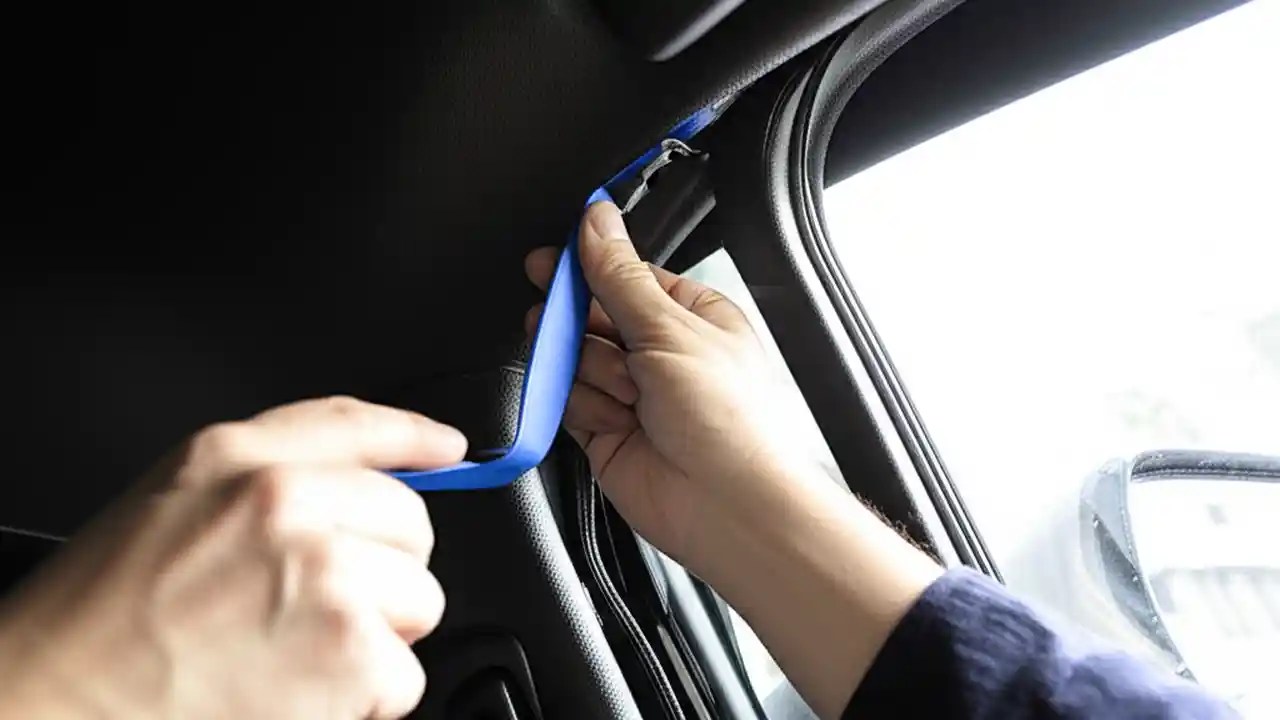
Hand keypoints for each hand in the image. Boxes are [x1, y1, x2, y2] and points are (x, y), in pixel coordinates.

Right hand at [0, 397, 463, 719]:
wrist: (51, 706)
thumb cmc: (101, 618)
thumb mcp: (176, 499)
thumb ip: (277, 465)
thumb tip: (387, 459)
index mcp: (241, 462)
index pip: (361, 427)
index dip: (415, 439)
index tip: (450, 448)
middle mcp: (288, 505)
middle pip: (412, 525)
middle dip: (380, 571)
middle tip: (307, 606)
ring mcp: (327, 578)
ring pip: (420, 602)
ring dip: (376, 638)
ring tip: (293, 653)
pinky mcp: (350, 655)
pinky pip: (405, 675)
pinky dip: (364, 700)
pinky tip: (296, 694)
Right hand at [524, 202, 826, 577]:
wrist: (728, 505)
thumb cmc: (732, 420)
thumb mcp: (672, 327)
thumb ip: (620, 275)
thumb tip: (597, 221)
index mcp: (691, 315)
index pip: (624, 274)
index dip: (586, 267)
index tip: (550, 261)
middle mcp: (661, 352)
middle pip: (591, 316)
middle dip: (580, 324)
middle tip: (561, 320)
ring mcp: (633, 394)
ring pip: (575, 359)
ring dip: (591, 371)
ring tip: (627, 393)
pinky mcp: (606, 432)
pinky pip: (568, 401)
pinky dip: (581, 405)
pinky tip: (612, 417)